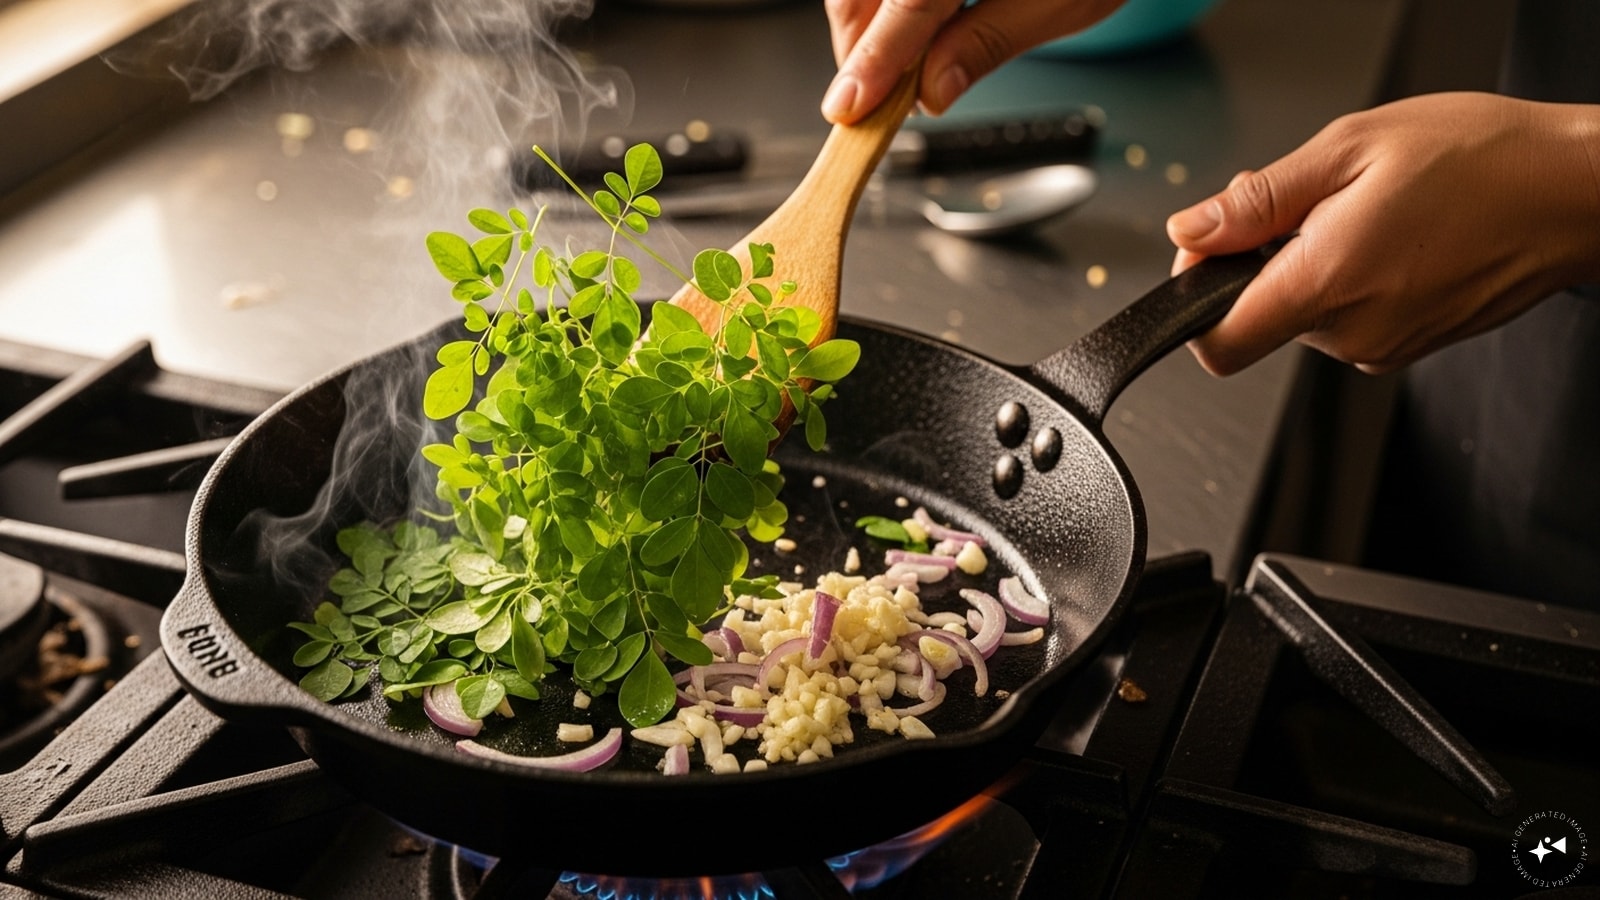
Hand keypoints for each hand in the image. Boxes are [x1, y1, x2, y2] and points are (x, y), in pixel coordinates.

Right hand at [822, 0, 1122, 123]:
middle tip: (877, 98)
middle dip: (860, 45)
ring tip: (897, 61)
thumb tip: (932, 91)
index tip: (850, 106)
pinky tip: (905, 26)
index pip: (912, 0)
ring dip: (865, 24)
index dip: (876, 57)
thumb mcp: (1061, 3)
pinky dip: (878, 5)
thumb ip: (989, 43)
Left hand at [1167, 92, 1599, 374]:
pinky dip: (1347, 277)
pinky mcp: (1406, 344)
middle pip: (1257, 318)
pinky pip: (1347, 317)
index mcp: (1326, 285)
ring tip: (1362, 209)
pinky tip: (1387, 233)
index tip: (1208, 252)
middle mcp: (1351, 333)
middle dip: (1261, 259)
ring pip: (1303, 315)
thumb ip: (1258, 202)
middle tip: (1308, 201)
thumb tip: (1192, 232)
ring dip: (1308, 264)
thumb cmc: (1483, 161)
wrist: (1575, 193)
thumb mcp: (1350, 149)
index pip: (1217, 343)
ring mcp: (1382, 347)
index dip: (1194, 298)